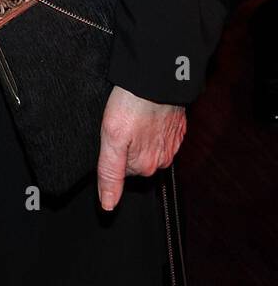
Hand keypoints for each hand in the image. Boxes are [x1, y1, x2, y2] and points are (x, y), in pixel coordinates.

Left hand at [96, 85, 185, 210]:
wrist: (156, 80)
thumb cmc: (131, 105)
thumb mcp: (111, 138)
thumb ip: (110, 173)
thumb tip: (108, 205)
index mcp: (145, 166)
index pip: (123, 170)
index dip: (113, 152)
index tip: (112, 137)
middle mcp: (162, 159)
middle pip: (136, 159)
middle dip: (126, 145)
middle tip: (121, 124)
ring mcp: (172, 143)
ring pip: (149, 146)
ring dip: (139, 135)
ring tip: (132, 116)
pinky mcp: (177, 128)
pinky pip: (161, 133)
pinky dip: (152, 125)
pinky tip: (145, 113)